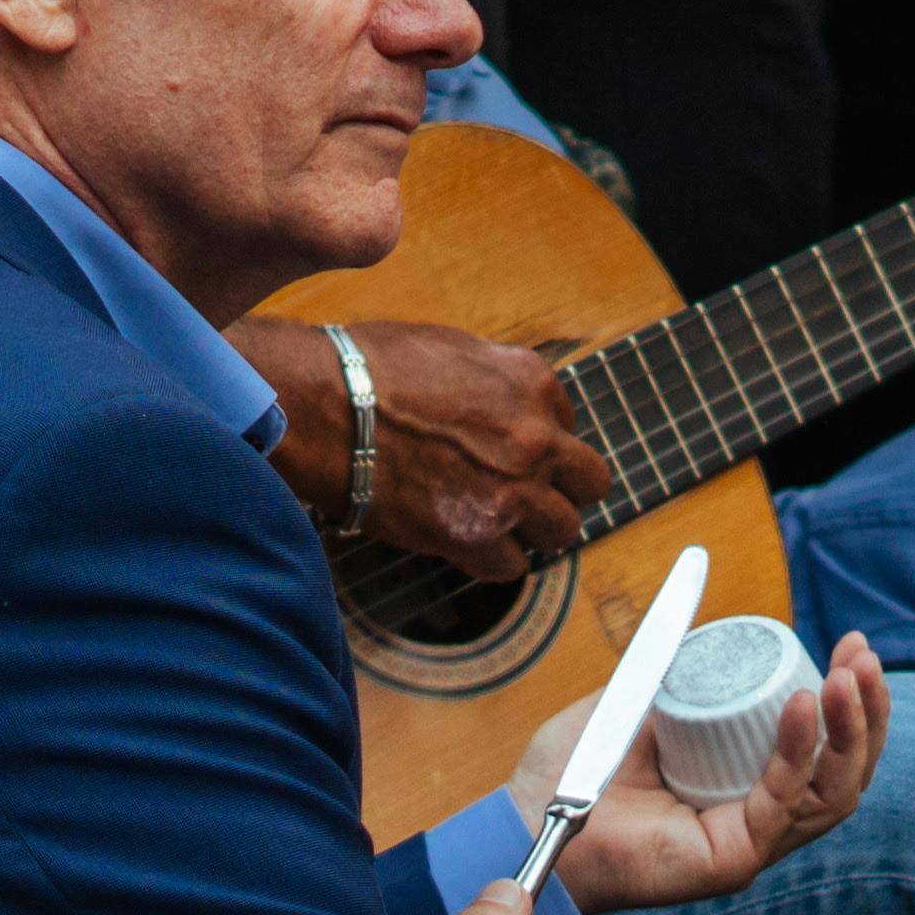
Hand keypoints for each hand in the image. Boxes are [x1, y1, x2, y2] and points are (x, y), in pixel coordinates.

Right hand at [238, 318, 609, 584]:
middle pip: (590, 483)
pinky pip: (511, 566)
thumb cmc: (369, 368)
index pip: (568, 426)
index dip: (541, 442)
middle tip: (527, 495)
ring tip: (494, 522)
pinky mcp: (475, 536)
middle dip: (561, 490)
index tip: (512, 450)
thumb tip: (504, 401)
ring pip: (561, 531)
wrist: (325, 408)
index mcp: (532, 382)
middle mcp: (535, 437)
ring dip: (531, 529)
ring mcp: (511, 491)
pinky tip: (462, 541)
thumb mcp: (452, 348)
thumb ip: (495, 379)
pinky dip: (490, 559)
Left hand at [523, 630, 887, 913]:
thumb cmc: (574, 768)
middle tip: (861, 654)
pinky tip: (802, 706)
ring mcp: (749, 843)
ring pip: (831, 794)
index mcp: (746, 787)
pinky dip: (797, 752)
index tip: (851, 645)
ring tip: (847, 675)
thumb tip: (698, 612)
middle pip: (844, 773)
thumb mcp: (637, 700)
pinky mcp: (730, 859)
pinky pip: (781, 805)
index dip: (849, 701)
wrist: (526, 812)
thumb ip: (673, 670)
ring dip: (849, 730)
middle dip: (866, 711)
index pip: (824, 750)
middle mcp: (758, 819)